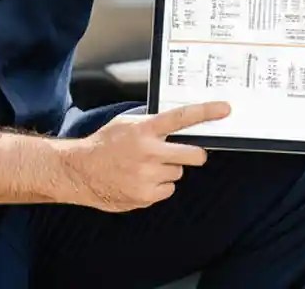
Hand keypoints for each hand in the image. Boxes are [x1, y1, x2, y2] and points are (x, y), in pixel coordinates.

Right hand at [56, 101, 230, 212]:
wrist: (80, 171)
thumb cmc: (103, 145)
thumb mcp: (125, 124)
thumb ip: (150, 123)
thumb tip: (175, 123)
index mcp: (144, 130)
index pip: (181, 118)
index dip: (206, 112)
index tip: (224, 109)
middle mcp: (149, 152)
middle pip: (193, 155)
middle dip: (195, 154)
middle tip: (189, 154)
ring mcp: (148, 176)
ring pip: (178, 172)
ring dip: (168, 170)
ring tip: (145, 167)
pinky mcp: (146, 195)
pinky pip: (168, 189)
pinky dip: (159, 185)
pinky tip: (140, 180)